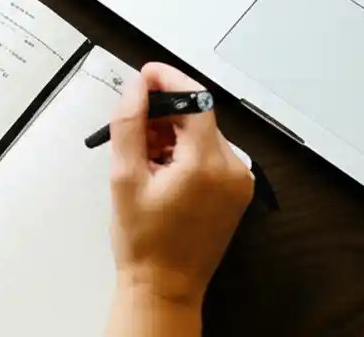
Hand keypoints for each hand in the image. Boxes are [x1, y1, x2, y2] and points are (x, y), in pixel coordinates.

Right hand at [108, 63, 253, 309]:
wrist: (165, 287)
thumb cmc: (145, 243)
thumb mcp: (125, 178)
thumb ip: (130, 125)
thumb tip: (137, 88)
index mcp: (207, 164)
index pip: (195, 100)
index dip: (169, 81)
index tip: (146, 76)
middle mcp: (232, 169)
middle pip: (199, 117)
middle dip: (164, 114)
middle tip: (133, 127)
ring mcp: (238, 181)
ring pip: (204, 135)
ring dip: (173, 134)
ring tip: (143, 158)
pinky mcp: (237, 191)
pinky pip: (211, 155)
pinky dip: (186, 152)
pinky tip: (162, 170)